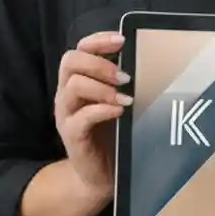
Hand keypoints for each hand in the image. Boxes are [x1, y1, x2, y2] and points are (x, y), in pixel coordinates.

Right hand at [54, 31, 130, 199]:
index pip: (80, 49)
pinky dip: (102, 110)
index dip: (98, 41)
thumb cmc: (112, 134)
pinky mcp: (71, 135)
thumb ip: (122, 83)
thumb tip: (147, 58)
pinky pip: (81, 117)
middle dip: (99, 63)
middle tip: (124, 76)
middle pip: (70, 61)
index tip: (122, 40)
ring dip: (102, 86)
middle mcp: (67, 94)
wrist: (100, 175)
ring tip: (126, 96)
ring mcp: (66, 114)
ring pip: (73, 86)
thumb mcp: (118, 102)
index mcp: (77, 81)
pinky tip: (119, 111)